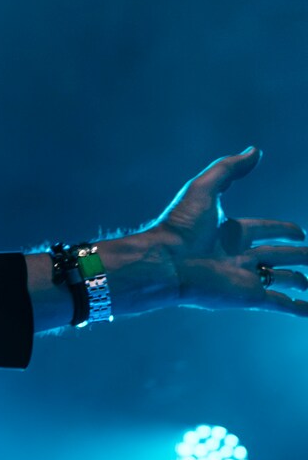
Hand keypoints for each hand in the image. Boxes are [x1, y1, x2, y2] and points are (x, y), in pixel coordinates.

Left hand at [98, 149, 307, 317]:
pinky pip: (280, 304)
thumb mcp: (205, 188)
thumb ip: (229, 168)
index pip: (266, 230)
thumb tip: (254, 150)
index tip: (300, 232)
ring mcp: (246, 277)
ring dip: (301, 282)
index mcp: (232, 233)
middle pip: (279, 255)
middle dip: (300, 255)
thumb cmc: (180, 225)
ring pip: (283, 279)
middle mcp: (241, 256)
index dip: (285, 230)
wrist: (165, 262)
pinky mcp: (250, 296)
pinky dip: (297, 310)